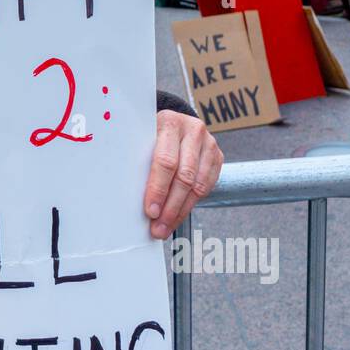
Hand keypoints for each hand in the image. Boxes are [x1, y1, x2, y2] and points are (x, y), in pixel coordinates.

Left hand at [144, 110, 222, 238]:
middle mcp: (192, 131)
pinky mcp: (217, 156)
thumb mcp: (143, 138)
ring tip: (166, 226)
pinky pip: (207, 186)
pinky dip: (192, 204)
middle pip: (184, 176)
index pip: (165, 161)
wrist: (174, 123)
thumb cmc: (152, 134)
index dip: (158, 189)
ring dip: (181, 210)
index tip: (150, 211)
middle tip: (158, 226)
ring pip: (198, 185)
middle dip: (170, 207)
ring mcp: (208, 143)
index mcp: (169, 123)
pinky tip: (178, 215)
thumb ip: (140, 160)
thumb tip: (132, 200)